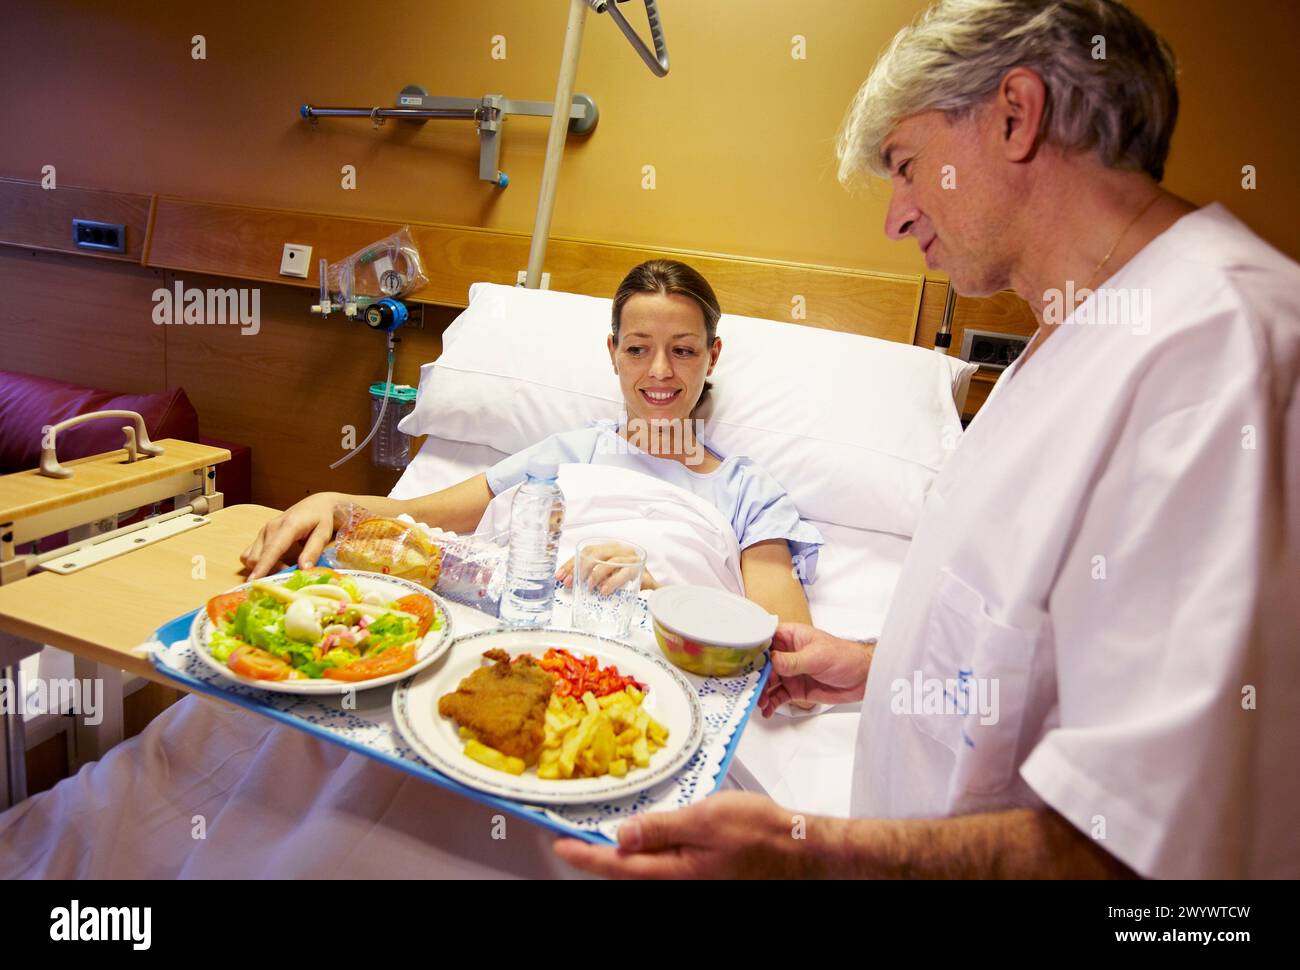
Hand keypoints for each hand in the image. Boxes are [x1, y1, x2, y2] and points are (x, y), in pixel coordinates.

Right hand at [240, 492, 342, 579]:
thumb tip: (303, 569)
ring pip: (251, 557)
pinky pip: (249, 553)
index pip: (272, 549)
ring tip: (283, 568)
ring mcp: (263, 531)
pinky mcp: (261, 535)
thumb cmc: (321, 518)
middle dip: (269, 572)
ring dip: (263, 568)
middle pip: (257, 557)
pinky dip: (258, 562)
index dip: (263, 566)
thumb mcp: (323, 533)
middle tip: (289, 574)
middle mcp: (270, 527)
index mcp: (288, 525)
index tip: (255, 581)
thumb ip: (313, 550)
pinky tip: (274, 563)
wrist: (316, 504)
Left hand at [553, 792, 816, 878]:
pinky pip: (663, 873)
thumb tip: (622, 834)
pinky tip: (646, 843)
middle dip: (600, 859)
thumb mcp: (706, 818)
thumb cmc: (760, 833)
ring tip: (606, 840)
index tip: (560, 845)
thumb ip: (661, 828)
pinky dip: (646, 860)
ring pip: (644, 876)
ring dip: (623, 860)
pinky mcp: (701, 880)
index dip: (584, 855)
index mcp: (675, 873)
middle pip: (627, 876)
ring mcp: (691, 885)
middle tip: (575, 841)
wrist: (798, 850)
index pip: (617, 867)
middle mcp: (679, 885)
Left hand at [556, 542, 657, 592]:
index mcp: (610, 548)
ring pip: (612, 561)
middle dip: (580, 567)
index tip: (560, 576)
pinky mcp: (642, 571)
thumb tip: (567, 580)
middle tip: (571, 583)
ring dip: (597, 574)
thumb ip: (591, 575)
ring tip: (589, 587)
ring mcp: (632, 559)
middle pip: (597, 553)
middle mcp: (621, 550)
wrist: (652, 587)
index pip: (587, 551)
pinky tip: (604, 590)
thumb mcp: (607, 574)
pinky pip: (626, 573)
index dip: (571, 563)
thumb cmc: (626, 579)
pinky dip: (613, 582)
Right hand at [758, 623, 872, 716]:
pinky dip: (770, 703)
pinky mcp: (795, 689)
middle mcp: (786, 654)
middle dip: (754, 675)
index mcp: (791, 637)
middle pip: (762, 663)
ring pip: (767, 682)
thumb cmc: (844, 657)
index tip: (741, 660)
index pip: (764, 639)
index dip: (752, 648)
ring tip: (759, 701)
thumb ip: (793, 661)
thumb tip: (772, 661)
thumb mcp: (817, 656)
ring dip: (761, 692)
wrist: (863, 677)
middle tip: (749, 687)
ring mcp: (790, 672)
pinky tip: (767, 710)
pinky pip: (777, 696)